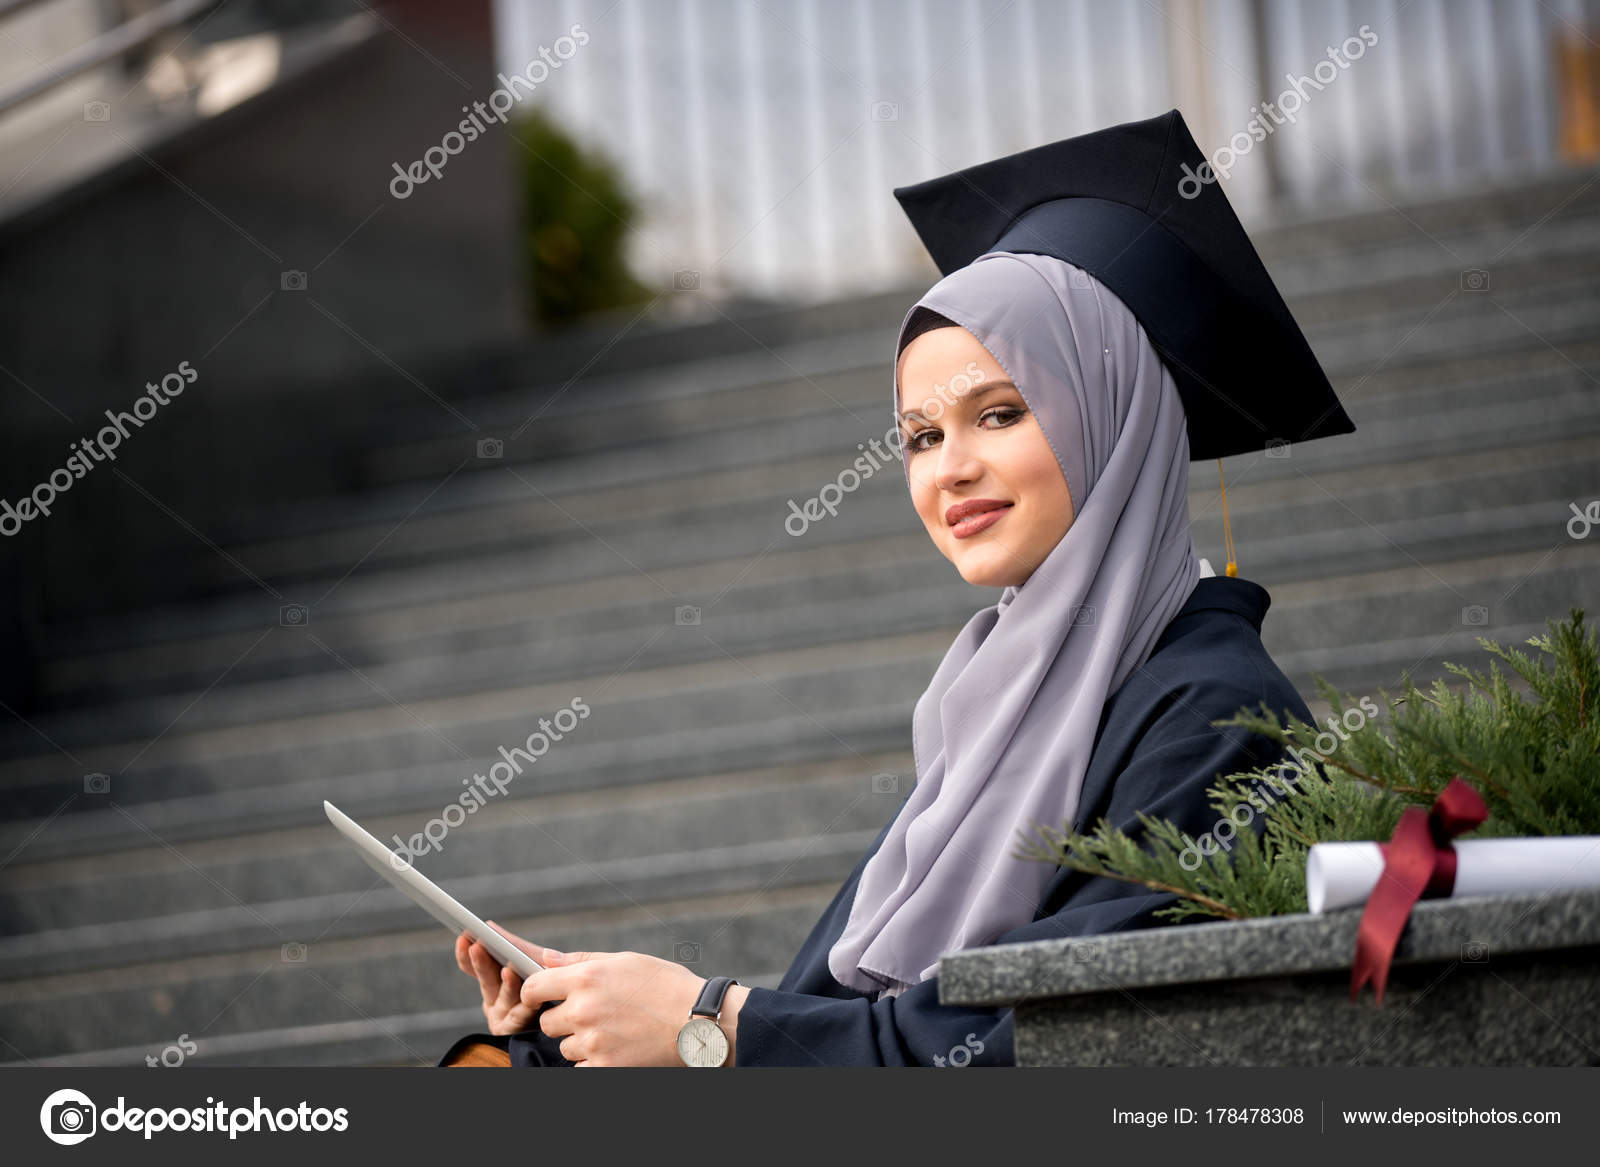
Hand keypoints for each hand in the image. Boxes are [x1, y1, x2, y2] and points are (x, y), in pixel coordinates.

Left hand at [454, 922, 750, 1063]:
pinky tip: (618, 1049)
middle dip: (565, 1020)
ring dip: (582, 1043)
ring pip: (566, 1047)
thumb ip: (581, 960)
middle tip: (595, 1016)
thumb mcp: (625, 961)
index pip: (533, 988)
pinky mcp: (603, 1068)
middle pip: (548, 1023)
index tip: (541, 998)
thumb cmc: (666, 985)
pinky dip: (595, 1062)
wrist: (700, 1021)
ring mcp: (592, 1042)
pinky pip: (581, 1068)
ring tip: (615, 1032)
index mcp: (586, 977)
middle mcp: (583, 1010)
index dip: (533, 994)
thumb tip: (546, 957)